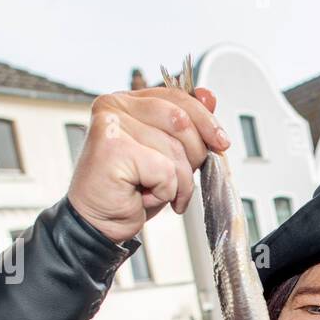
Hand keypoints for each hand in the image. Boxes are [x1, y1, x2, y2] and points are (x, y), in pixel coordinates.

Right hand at [68, 86, 227, 243]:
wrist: (98, 223)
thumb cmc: (128, 191)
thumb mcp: (167, 156)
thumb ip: (186, 125)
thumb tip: (208, 95)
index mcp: (128, 101)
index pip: (178, 97)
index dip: (205, 120)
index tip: (221, 141)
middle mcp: (115, 106)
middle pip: (180, 120)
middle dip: (193, 156)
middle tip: (181, 180)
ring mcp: (112, 125)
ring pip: (174, 150)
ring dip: (176, 183)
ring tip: (156, 191)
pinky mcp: (114, 148)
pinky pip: (165, 170)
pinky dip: (164, 191)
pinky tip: (144, 196)